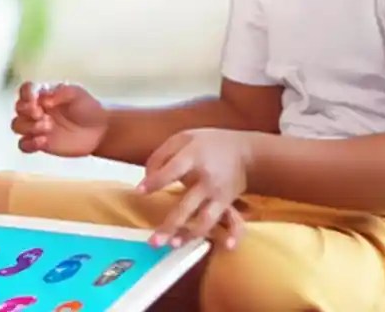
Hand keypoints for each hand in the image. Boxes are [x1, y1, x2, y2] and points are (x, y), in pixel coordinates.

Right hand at [11, 82, 108, 156]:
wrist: (100, 131)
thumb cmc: (88, 109)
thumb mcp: (77, 94)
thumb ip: (60, 93)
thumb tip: (43, 98)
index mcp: (44, 95)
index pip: (25, 90)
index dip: (26, 93)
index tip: (34, 98)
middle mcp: (37, 110)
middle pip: (18, 108)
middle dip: (27, 110)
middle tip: (41, 113)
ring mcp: (37, 128)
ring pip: (17, 126)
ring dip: (29, 126)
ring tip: (48, 126)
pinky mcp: (40, 144)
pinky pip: (24, 145)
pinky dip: (29, 143)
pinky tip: (44, 141)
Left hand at [139, 129, 254, 249]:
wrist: (245, 152)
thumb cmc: (208, 145)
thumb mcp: (183, 138)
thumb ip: (161, 155)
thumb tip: (147, 179)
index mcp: (194, 157)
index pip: (172, 170)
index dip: (156, 182)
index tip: (139, 191)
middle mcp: (207, 178)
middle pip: (187, 205)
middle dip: (170, 225)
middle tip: (153, 242)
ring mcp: (218, 194)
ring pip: (205, 220)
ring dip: (190, 235)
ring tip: (173, 245)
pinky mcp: (227, 204)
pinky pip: (230, 222)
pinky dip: (231, 235)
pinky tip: (227, 246)